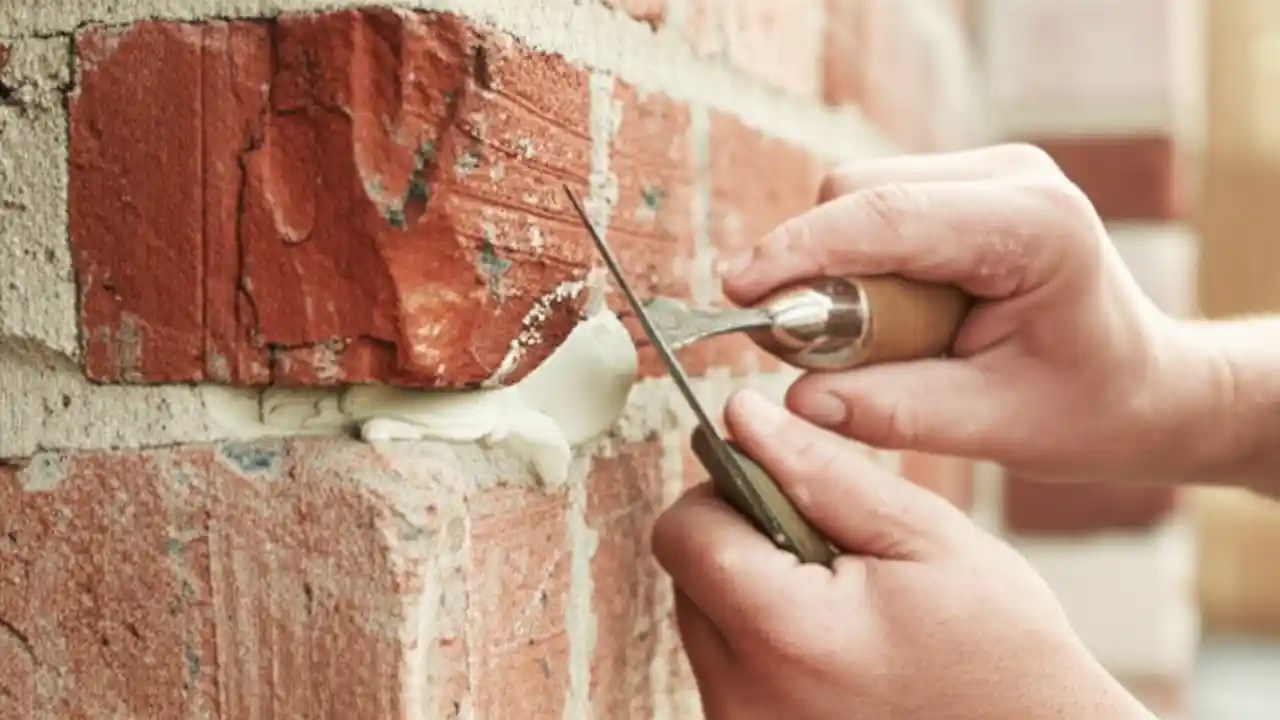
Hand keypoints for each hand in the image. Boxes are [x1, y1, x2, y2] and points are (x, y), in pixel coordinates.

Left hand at [653, 390, 1155, 719]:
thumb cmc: (1001, 651)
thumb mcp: (926, 538)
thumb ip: (821, 471)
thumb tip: (741, 414)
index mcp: (783, 632)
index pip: (683, 532)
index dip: (726, 493)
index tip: (784, 493)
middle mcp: (743, 695)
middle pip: (687, 577)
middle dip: (743, 544)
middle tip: (832, 557)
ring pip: (704, 622)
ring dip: (753, 596)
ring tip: (842, 608)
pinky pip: (729, 670)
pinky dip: (766, 646)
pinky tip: (835, 650)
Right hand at [721, 144, 1233, 483]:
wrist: (1141, 383)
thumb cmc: (1084, 407)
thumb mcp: (995, 424)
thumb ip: (894, 411)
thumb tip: (795, 400)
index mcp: (1034, 225)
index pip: (886, 217)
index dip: (800, 253)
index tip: (737, 296)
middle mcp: (1009, 176)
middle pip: (856, 193)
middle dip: (812, 269)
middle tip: (811, 353)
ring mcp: (984, 172)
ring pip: (853, 197)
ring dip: (832, 270)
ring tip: (869, 345)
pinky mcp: (960, 187)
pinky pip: (868, 210)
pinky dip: (851, 264)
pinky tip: (885, 319)